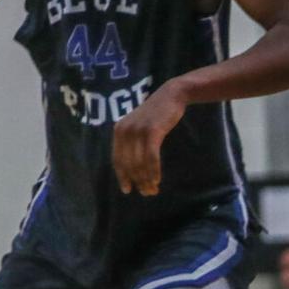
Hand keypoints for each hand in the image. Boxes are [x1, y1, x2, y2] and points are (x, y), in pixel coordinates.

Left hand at [112, 81, 185, 195]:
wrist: (170, 95)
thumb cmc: (156, 114)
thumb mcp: (138, 126)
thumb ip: (132, 142)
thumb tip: (132, 168)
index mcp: (118, 131)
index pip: (117, 159)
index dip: (122, 176)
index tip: (127, 190)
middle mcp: (124, 131)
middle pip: (128, 163)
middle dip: (137, 181)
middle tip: (147, 193)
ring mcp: (137, 130)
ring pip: (139, 162)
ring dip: (146, 179)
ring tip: (153, 189)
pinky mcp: (152, 131)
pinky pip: (151, 157)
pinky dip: (154, 170)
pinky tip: (157, 179)